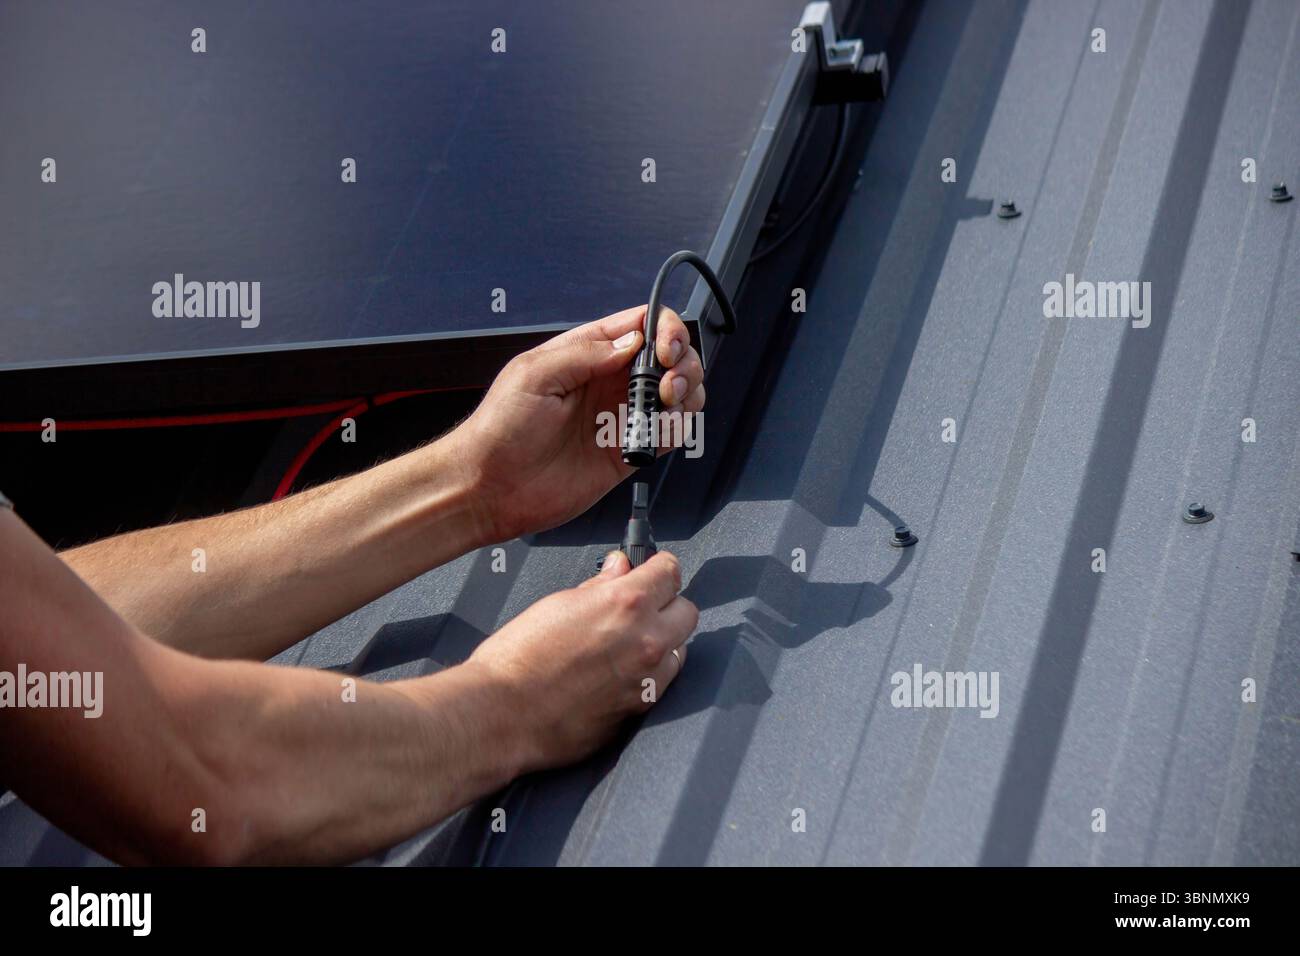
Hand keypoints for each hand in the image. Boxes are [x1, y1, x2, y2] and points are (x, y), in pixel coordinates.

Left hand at [451, 305, 705, 542]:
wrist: (490, 486)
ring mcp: (619, 417)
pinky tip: (664, 429)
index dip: (664, 330)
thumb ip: (586, 354)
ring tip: (671, 402)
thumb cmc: (498, 430)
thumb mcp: (534, 374)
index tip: (664, 350)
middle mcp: (607, 382)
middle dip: (683, 362)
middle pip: (668, 358)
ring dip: (688, 393)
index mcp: (585, 353)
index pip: (640, 326)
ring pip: (677, 394)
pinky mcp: (627, 452)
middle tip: (670, 382)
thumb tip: (632, 343)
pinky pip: (667, 434)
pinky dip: (677, 428)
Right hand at [468, 550, 695, 768]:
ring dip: (662, 643)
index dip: (660, 569)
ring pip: (679, 650)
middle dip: (667, 605)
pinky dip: (651, 674)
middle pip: (686, 611)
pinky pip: (662, 683)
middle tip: (641, 607)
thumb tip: (619, 569)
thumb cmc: (516, 660)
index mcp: (625, 603)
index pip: (670, 572)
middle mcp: (646, 640)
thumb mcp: (556, 603)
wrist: (500, 714)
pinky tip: (620, 673)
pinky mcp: (640, 709)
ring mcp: (647, 679)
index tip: (653, 571)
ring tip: (626, 645)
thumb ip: (599, 585)